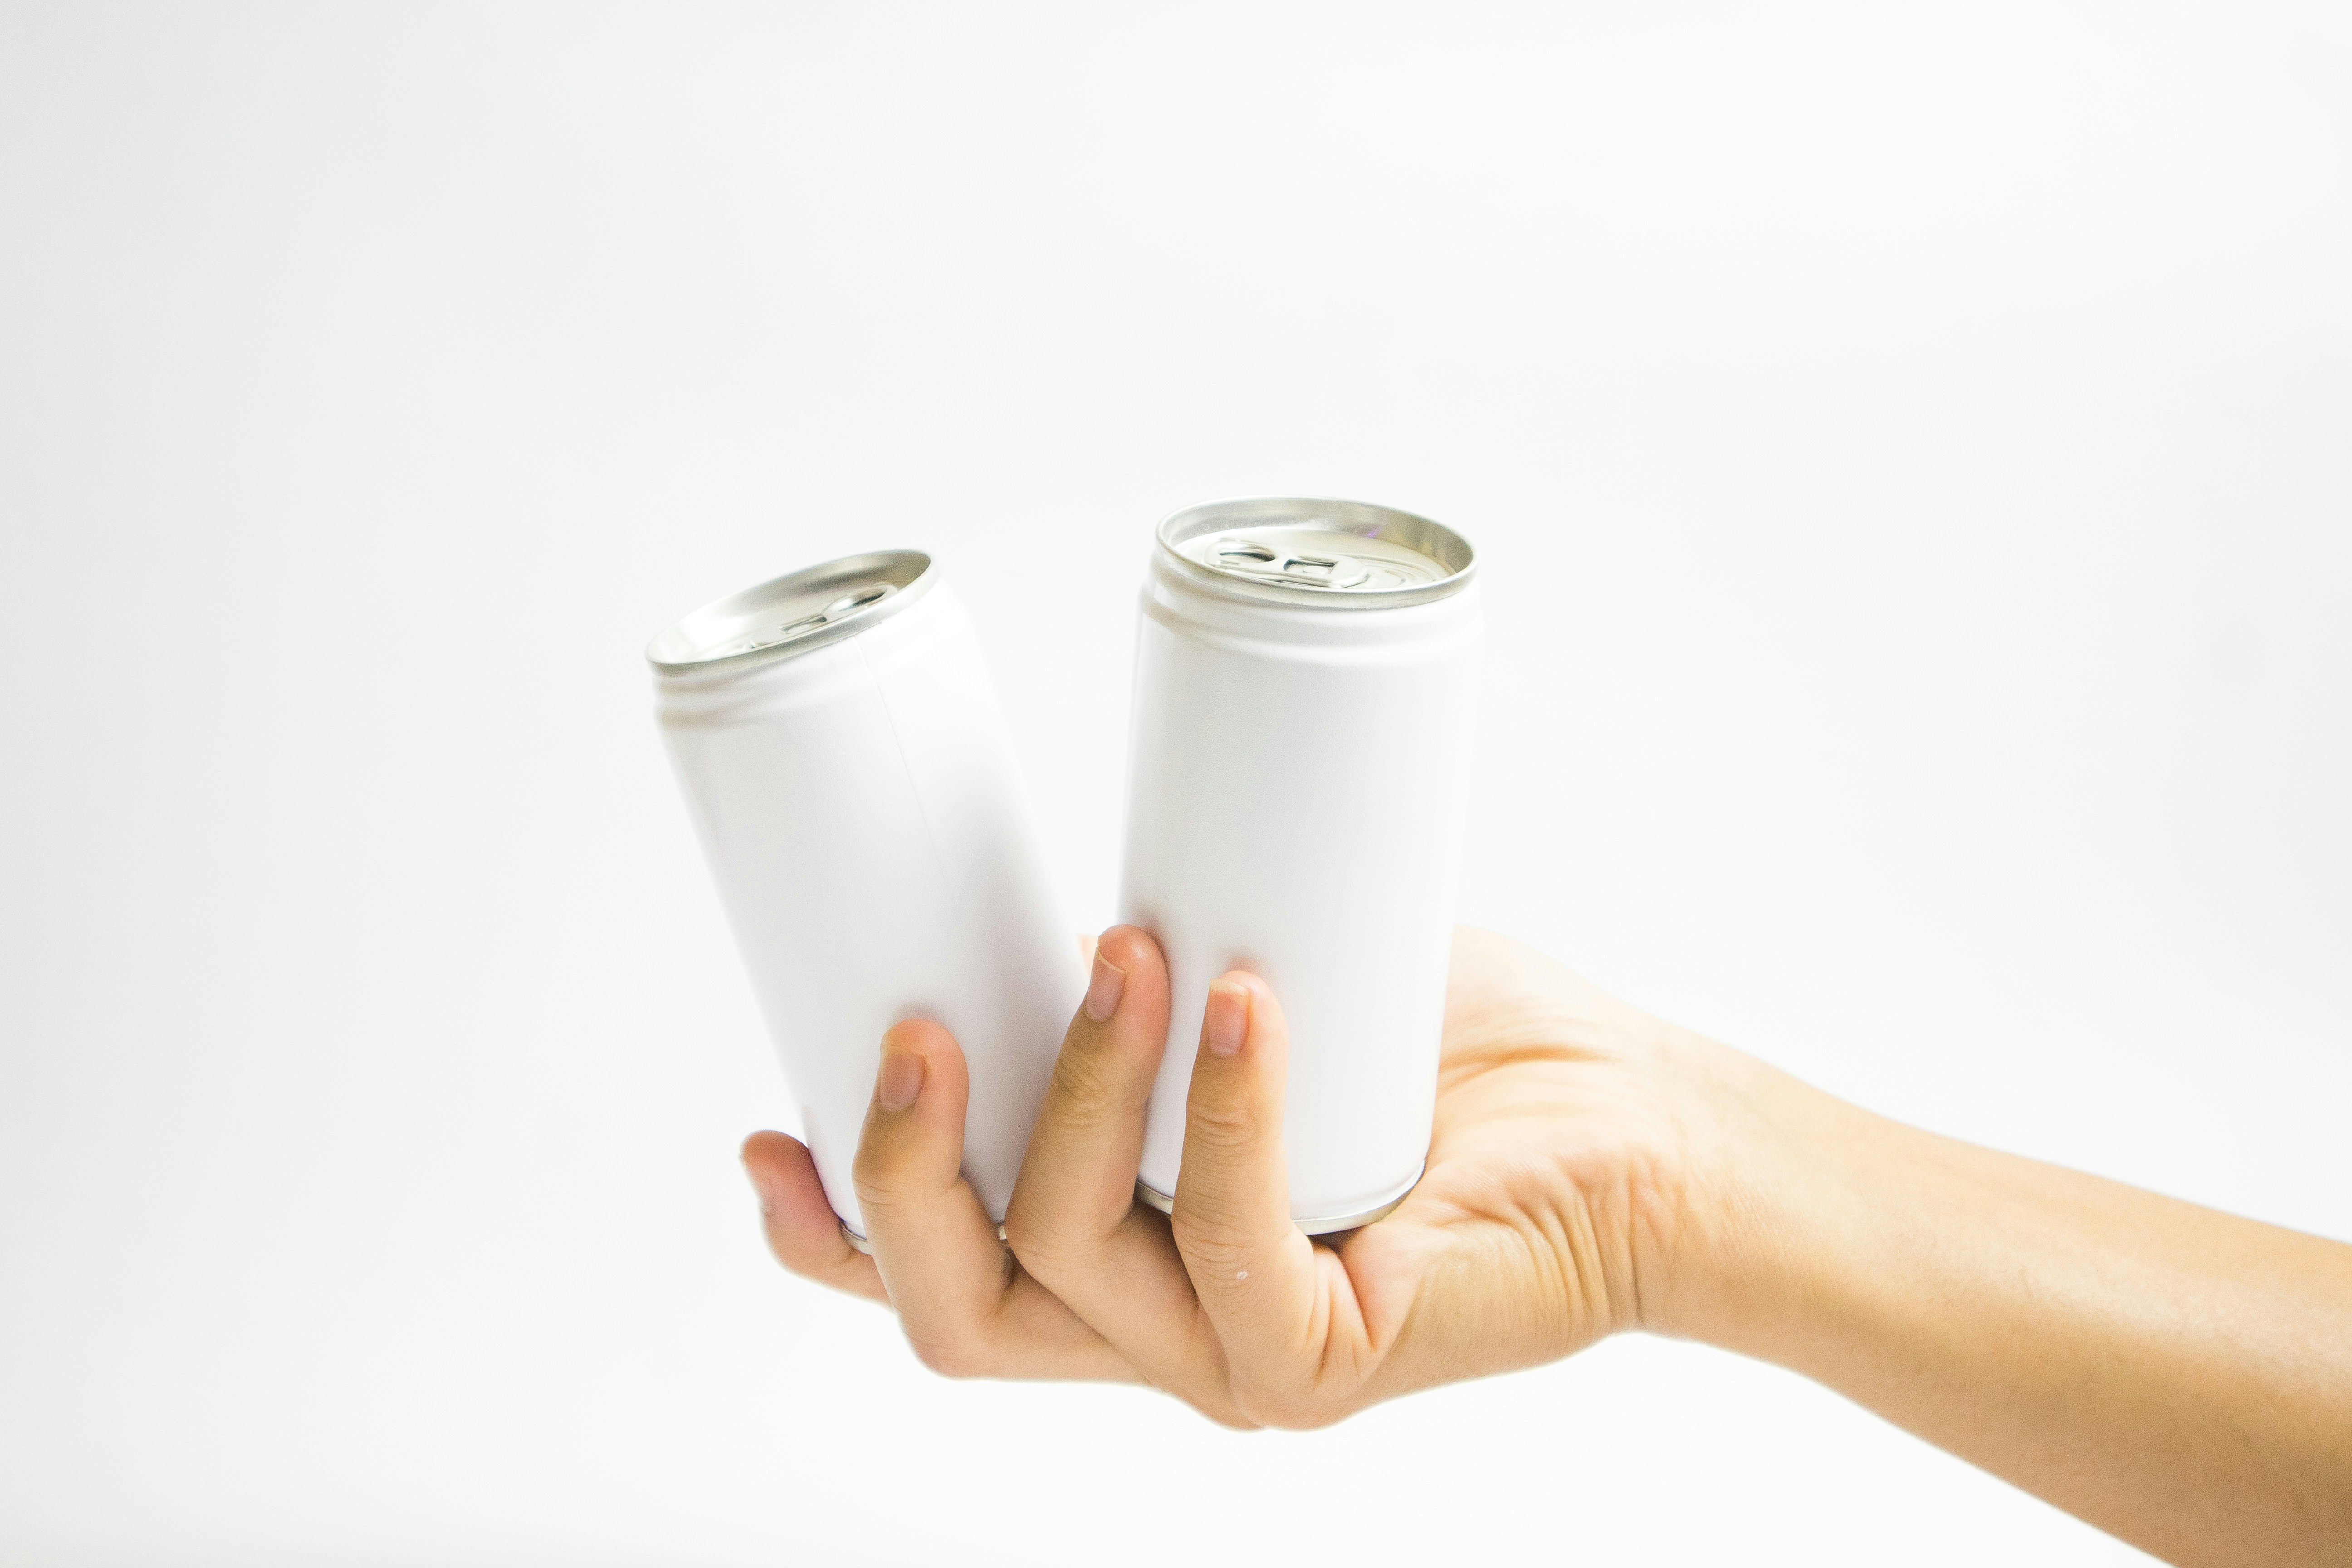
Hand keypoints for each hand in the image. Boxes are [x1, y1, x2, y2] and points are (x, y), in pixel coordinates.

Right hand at [740, 925, 1737, 1426]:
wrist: (1634, 1125)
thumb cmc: (1454, 1052)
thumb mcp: (1254, 1000)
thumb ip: (1153, 985)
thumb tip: (1070, 924)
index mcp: (1117, 1260)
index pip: (931, 1275)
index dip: (830, 1221)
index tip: (768, 1124)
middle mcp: (1154, 1328)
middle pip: (952, 1310)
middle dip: (900, 1172)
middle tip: (917, 1029)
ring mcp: (1235, 1357)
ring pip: (1067, 1267)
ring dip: (1078, 1094)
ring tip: (1131, 951)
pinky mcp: (1331, 1357)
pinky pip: (1234, 1249)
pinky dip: (1223, 1116)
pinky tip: (1241, 1001)